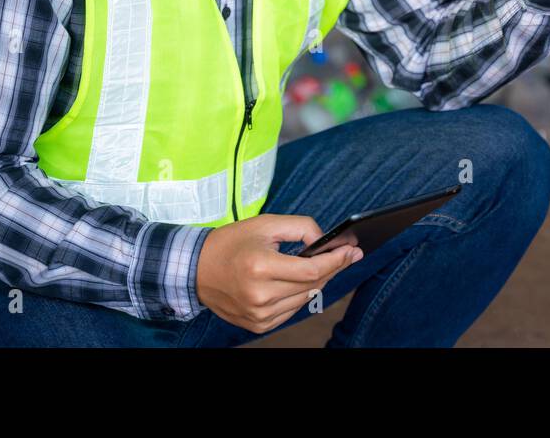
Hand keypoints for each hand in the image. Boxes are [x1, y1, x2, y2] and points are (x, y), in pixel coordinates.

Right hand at [195, 214, 361, 333]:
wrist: (196, 270)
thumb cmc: (231, 243)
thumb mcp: (266, 224)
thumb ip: (301, 227)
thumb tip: (326, 241)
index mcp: (260, 267)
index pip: (311, 269)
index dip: (336, 260)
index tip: (352, 251)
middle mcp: (260, 295)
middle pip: (312, 285)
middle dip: (333, 268)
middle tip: (348, 255)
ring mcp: (258, 314)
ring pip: (305, 299)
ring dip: (318, 281)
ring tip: (326, 265)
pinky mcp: (258, 325)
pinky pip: (292, 310)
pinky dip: (301, 295)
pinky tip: (302, 281)